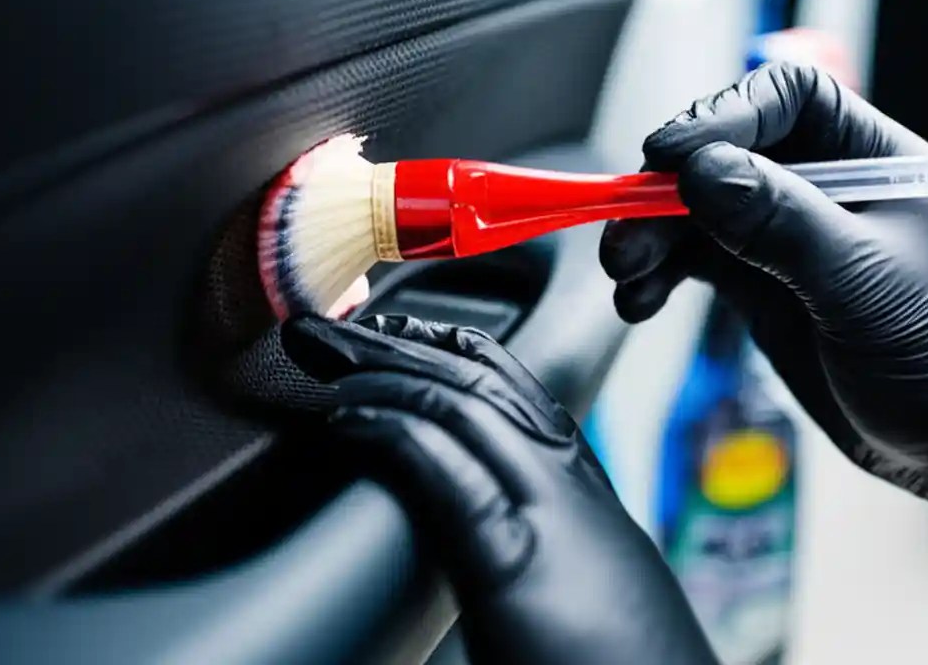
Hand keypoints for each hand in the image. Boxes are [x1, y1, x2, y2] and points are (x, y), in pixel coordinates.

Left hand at [280, 313, 717, 664]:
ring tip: (331, 354)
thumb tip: (507, 569)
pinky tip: (346, 418)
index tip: (419, 336)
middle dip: (415, 345)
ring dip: (389, 368)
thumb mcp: (592, 600)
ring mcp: (554, 522)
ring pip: (468, 408)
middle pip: (491, 388)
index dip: (470, 357)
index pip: (532, 403)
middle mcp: (579, 498)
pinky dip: (390, 431)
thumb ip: (551, 564)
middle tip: (354, 326)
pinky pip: (446, 473)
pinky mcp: (515, 565)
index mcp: (596, 510)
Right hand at [600, 62, 927, 555]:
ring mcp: (784, 236)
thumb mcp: (864, 285)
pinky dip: (658, 276)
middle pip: (722, 153)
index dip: (725, 115)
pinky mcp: (759, 284)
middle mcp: (821, 186)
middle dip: (666, 189)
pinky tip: (640, 304)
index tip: (671, 157)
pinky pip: (693, 261)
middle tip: (628, 234)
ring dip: (650, 236)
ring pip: (695, 210)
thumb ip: (783, 223)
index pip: (786, 97)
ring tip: (626, 277)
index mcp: (868, 158)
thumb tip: (700, 171)